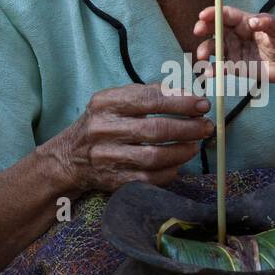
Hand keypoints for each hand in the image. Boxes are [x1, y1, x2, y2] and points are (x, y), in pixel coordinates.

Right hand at [50, 82, 214, 191]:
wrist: (69, 158)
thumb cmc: (103, 123)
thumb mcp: (115, 101)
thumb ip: (148, 94)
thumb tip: (188, 95)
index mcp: (106, 103)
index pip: (150, 99)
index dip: (181, 102)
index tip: (203, 104)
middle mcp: (104, 128)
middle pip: (156, 129)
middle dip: (188, 128)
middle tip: (206, 127)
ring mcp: (107, 156)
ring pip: (154, 156)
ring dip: (182, 151)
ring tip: (195, 145)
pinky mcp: (113, 180)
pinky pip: (149, 179)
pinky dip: (169, 171)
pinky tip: (179, 163)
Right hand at [193, 4, 274, 85]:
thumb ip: (267, 22)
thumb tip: (253, 22)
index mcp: (243, 22)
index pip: (225, 14)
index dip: (213, 13)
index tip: (203, 15)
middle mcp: (234, 35)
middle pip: (215, 29)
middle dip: (204, 28)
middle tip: (197, 31)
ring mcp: (233, 51)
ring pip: (213, 48)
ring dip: (205, 50)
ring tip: (202, 56)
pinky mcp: (235, 67)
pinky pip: (221, 67)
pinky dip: (214, 70)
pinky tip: (211, 72)